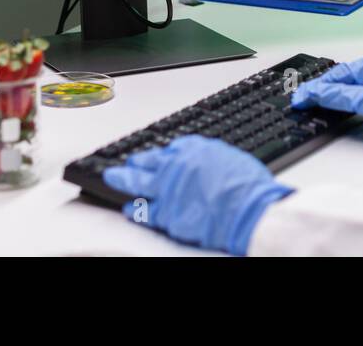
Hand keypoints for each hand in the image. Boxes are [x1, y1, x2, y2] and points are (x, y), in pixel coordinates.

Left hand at [103, 135, 292, 254]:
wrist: (249, 210)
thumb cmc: (245, 185)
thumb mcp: (227, 157)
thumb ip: (205, 157)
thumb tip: (195, 160)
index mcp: (192, 149)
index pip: (166, 148)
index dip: (156, 154)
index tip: (150, 156)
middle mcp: (175, 166)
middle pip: (145, 161)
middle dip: (132, 162)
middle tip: (122, 163)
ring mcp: (168, 191)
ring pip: (136, 183)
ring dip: (122, 180)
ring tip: (113, 179)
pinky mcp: (167, 215)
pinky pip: (144, 212)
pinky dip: (134, 210)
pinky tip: (128, 209)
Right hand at [292, 54, 362, 155]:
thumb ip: (342, 95)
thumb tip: (316, 91)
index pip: (337, 75)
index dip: (316, 87)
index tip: (300, 98)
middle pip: (340, 82)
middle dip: (320, 91)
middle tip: (300, 102)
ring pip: (347, 93)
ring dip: (330, 99)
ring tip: (310, 106)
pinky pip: (356, 103)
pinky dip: (343, 107)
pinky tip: (334, 113)